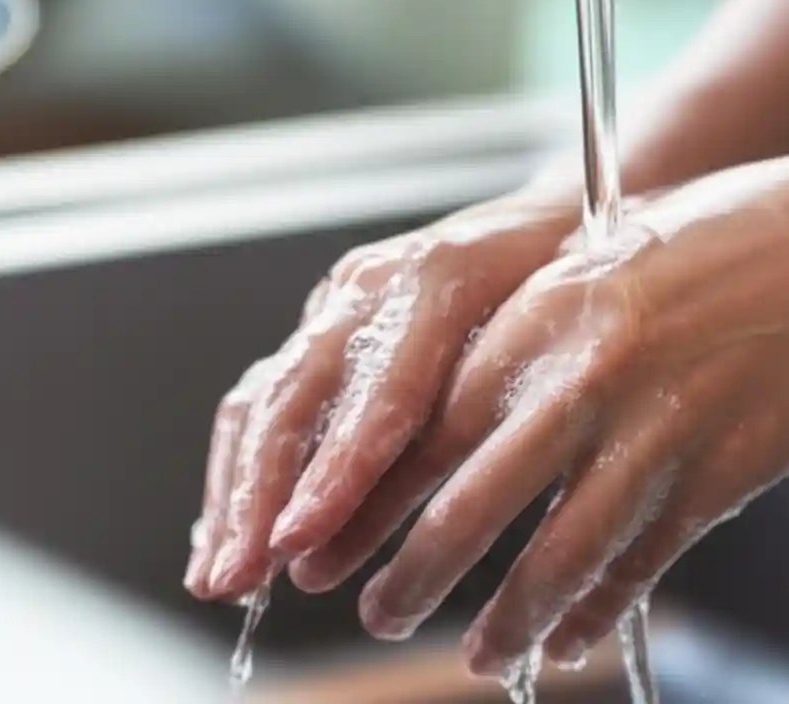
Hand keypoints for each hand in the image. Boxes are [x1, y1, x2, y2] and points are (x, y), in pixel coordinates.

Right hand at [186, 192, 578, 599]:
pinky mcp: (323, 328)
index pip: (378, 385)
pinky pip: (265, 398)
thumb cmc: (570, 272)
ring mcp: (337, 305)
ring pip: (264, 399)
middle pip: (296, 394)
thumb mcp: (565, 323)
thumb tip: (472, 503)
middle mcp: (371, 287)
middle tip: (237, 575)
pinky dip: (239, 472)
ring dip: (234, 494)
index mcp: (440, 277)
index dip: (334, 467)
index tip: (299, 538)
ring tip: (217, 574)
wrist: (553, 213)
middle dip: (259, 494)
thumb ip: (508, 395)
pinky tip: (225, 532)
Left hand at [305, 144, 788, 674]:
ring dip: (508, 619)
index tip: (328, 545)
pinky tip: (574, 639)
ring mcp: (654, 436)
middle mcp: (583, 383)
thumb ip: (520, 344)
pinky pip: (643, 565)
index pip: (424, 434)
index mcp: (536, 321)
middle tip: (378, 612)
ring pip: (558, 558)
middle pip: (473, 508)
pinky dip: (602, 611)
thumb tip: (445, 429)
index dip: (368, 503)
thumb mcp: (587, 268)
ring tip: (478, 654)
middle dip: (414, 576)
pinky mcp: (719, 477)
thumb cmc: (709, 241)